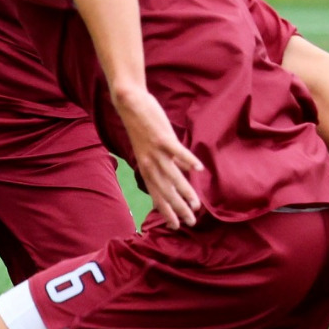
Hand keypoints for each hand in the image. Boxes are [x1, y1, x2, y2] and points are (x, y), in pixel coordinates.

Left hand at [114, 86, 203, 229]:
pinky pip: (177, 151)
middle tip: (190, 223)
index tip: (176, 226)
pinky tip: (199, 170)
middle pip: (165, 191)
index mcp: (145, 167)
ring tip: (196, 204)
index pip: (156, 195)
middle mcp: (149, 163)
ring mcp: (155, 151)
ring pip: (172, 176)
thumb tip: (179, 173)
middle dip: (178, 209)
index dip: (166, 211)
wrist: (129, 103)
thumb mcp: (147, 149)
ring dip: (185, 191)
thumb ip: (162, 163)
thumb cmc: (141, 125)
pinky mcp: (162, 137)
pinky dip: (188, 160)